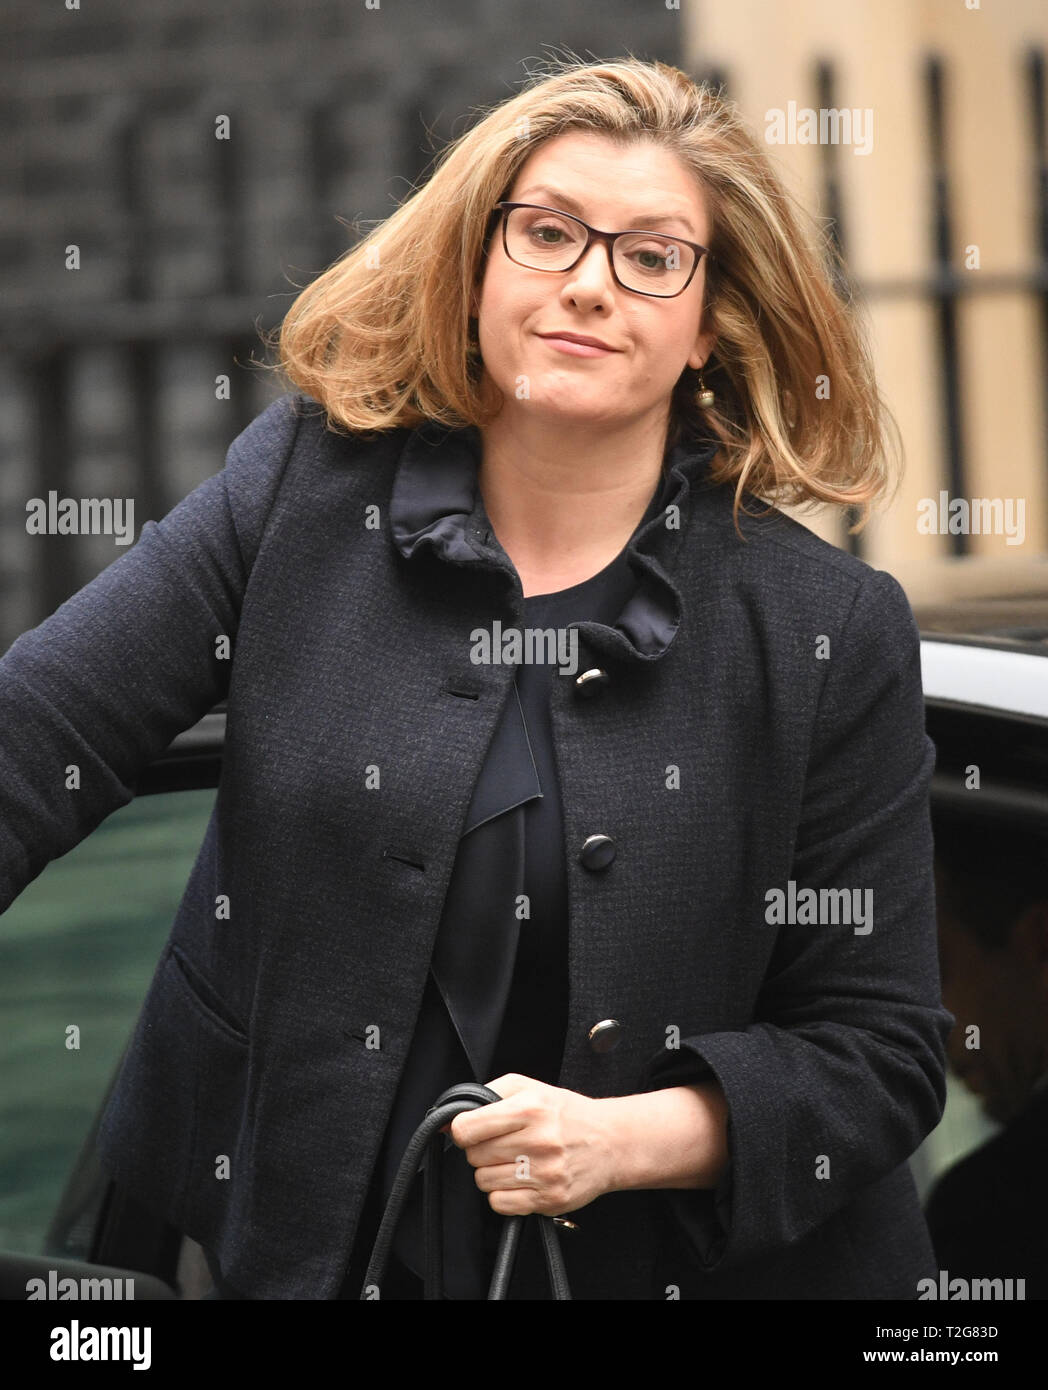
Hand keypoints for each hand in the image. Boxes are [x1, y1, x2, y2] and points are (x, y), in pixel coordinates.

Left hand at [443, 1073, 617, 1216]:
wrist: (610, 1142)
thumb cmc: (566, 1113)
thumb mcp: (528, 1088)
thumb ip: (485, 1096)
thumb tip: (446, 1123)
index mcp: (530, 1108)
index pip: (468, 1129)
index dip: (463, 1130)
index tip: (472, 1131)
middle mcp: (539, 1141)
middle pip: (475, 1157)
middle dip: (482, 1150)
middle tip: (502, 1143)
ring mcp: (546, 1173)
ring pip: (485, 1182)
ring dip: (492, 1172)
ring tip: (515, 1160)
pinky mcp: (550, 1199)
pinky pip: (501, 1204)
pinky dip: (503, 1194)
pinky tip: (521, 1179)